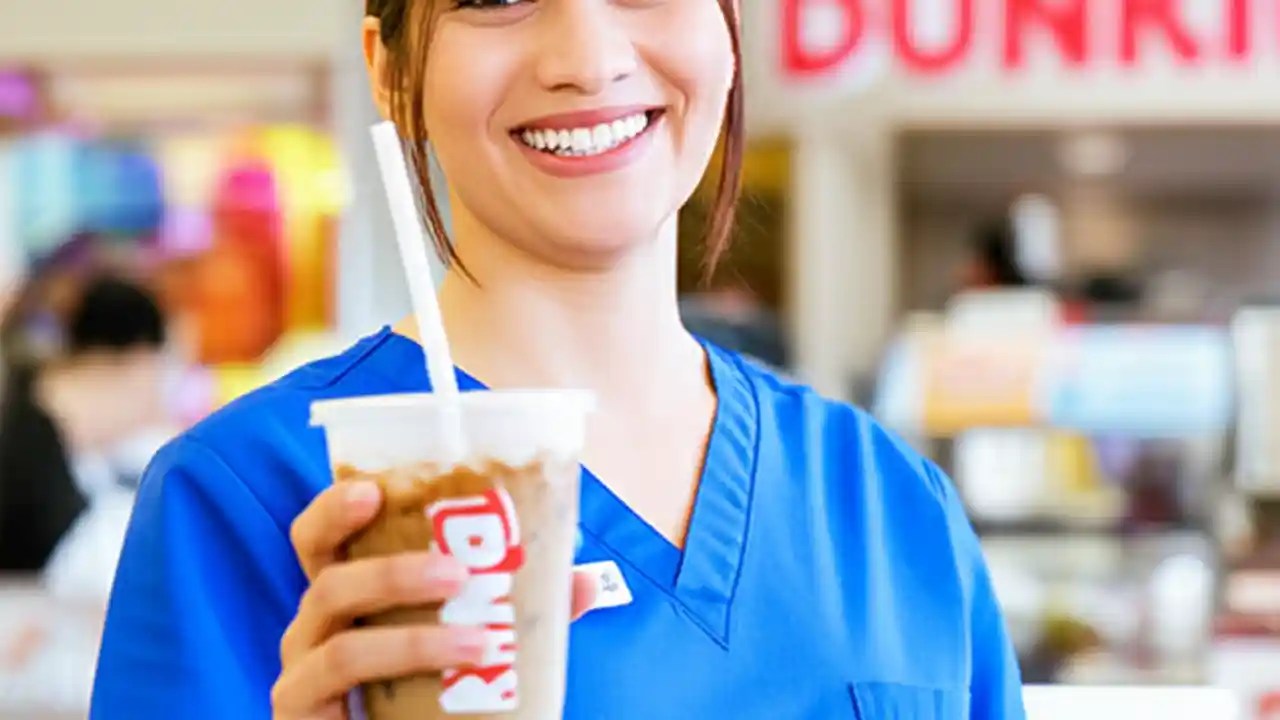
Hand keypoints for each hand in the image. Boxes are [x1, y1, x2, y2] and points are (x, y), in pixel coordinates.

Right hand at [271, 481, 597, 719]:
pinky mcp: (300, 709)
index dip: (334, 508)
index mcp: (348, 592)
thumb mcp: (465, 639)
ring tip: (481, 638)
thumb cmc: (424, 689)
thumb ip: (517, 608)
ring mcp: (303, 668)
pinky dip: (402, 661)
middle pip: (324, 574)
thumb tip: (581, 581)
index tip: (372, 490)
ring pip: (343, 633)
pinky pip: (338, 674)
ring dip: (416, 631)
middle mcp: (315, 623)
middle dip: (392, 567)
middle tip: (459, 572)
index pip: (321, 537)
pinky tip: (457, 665)